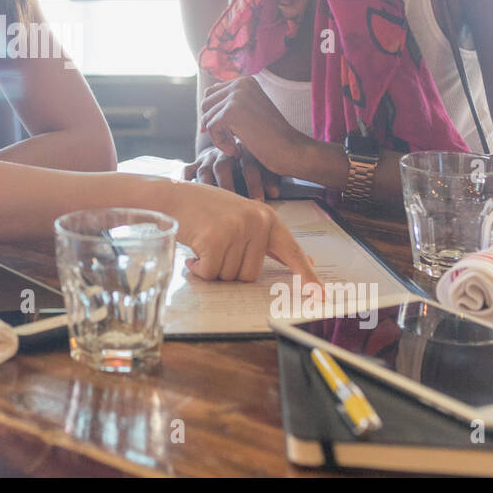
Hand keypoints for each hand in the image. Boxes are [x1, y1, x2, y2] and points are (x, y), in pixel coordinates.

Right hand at [168, 180, 319, 284]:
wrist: (172, 197)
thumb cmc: (204, 209)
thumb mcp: (242, 218)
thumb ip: (269, 239)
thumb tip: (303, 259)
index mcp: (266, 217)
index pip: (291, 250)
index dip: (306, 275)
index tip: (320, 295)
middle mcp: (256, 222)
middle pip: (250, 274)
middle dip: (229, 268)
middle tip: (215, 248)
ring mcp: (236, 230)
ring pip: (230, 275)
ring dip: (213, 268)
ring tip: (204, 245)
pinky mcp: (215, 239)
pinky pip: (211, 273)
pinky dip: (199, 269)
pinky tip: (193, 252)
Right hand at [184, 146, 279, 200]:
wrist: (229, 145)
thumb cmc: (250, 163)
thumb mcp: (264, 166)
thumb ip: (270, 179)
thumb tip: (275, 194)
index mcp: (243, 152)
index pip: (249, 166)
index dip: (254, 184)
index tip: (259, 202)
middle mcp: (224, 153)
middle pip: (223, 167)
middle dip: (227, 186)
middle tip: (232, 206)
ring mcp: (208, 158)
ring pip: (204, 171)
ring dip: (208, 189)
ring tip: (211, 207)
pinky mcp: (195, 163)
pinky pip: (187, 171)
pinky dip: (187, 183)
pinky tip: (189, 198)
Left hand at [199, 76, 311, 177]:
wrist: (291, 150)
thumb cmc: (271, 136)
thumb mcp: (249, 113)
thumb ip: (230, 104)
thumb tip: (202, 104)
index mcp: (245, 81)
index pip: (211, 93)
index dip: (212, 114)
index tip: (225, 132)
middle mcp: (241, 83)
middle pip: (205, 104)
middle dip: (213, 125)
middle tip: (230, 141)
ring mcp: (237, 95)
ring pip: (207, 117)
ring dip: (218, 137)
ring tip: (236, 146)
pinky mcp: (232, 110)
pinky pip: (211, 128)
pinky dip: (220, 143)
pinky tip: (235, 150)